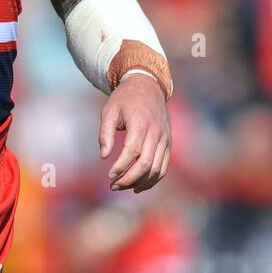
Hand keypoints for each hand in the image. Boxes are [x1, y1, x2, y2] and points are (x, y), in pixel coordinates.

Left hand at [99, 73, 170, 192]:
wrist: (148, 86)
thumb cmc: (124, 99)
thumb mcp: (109, 111)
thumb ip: (105, 133)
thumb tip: (104, 156)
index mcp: (141, 122)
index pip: (133, 151)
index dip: (121, 166)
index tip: (109, 175)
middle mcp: (156, 132)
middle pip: (146, 163)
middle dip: (129, 179)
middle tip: (113, 185)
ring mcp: (165, 138)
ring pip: (156, 168)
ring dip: (140, 182)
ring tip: (122, 186)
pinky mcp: (168, 143)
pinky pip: (163, 167)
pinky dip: (152, 179)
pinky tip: (138, 185)